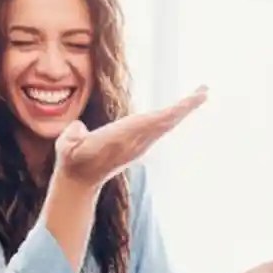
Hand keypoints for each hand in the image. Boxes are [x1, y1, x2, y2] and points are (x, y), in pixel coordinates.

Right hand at [53, 87, 206, 187]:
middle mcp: (138, 142)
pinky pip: (160, 128)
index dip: (175, 110)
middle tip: (205, 90)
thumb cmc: (72, 160)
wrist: (80, 181)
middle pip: (168, 121)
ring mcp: (140, 145)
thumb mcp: (67, 148)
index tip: (193, 100)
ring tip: (198, 95)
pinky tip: (179, 110)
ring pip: (166, 125)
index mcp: (125, 137)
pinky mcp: (139, 146)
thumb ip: (73, 136)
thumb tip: (82, 130)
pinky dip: (171, 117)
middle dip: (186, 106)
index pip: (156, 121)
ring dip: (182, 110)